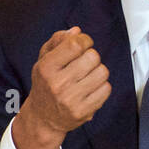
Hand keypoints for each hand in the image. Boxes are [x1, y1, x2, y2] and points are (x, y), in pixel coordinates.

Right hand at [11, 27, 110, 148]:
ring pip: (103, 72)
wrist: (43, 118)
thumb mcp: (44, 59)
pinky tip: (91, 89)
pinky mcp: (83, 111)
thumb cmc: (46, 84)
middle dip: (91, 56)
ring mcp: (70, 99)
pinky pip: (106, 89)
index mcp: (46, 67)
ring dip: (98, 71)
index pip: (75, 44)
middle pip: (93, 57)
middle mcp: (57, 84)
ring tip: (87, 76)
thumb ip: (58, 41)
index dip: (85, 40)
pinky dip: (102, 86)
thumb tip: (76, 31)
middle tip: (84, 63)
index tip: (83, 44)